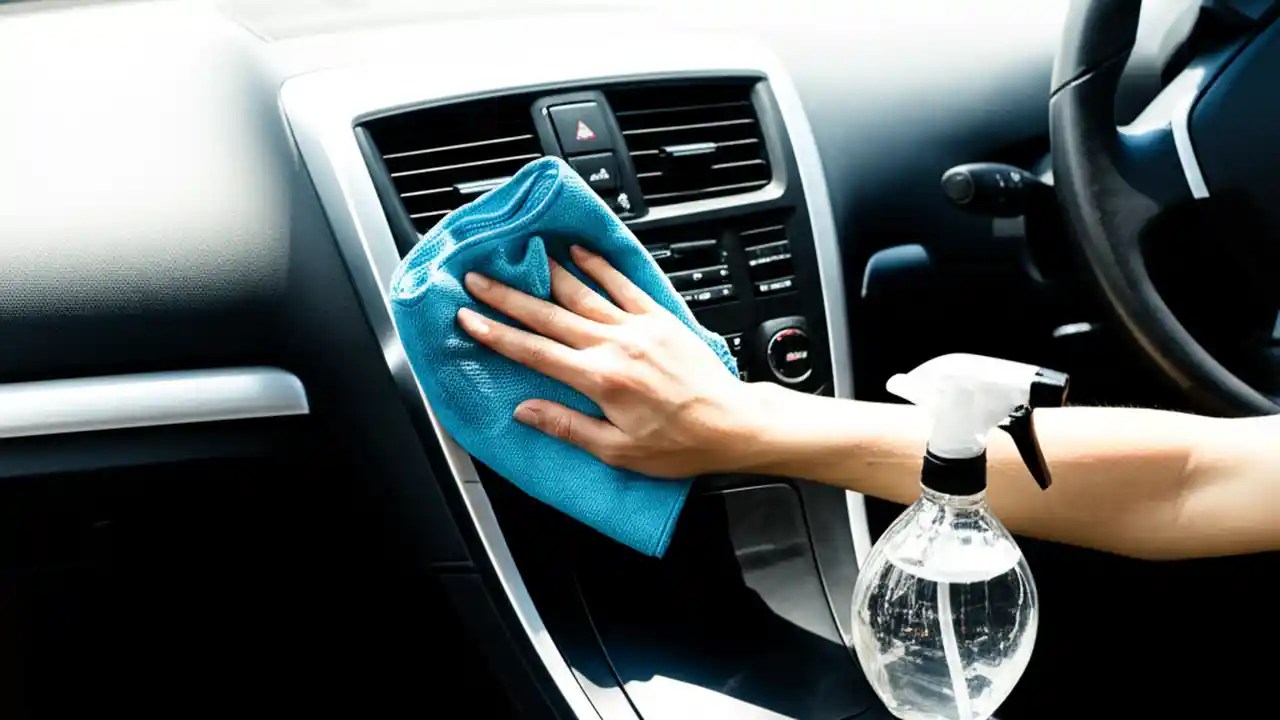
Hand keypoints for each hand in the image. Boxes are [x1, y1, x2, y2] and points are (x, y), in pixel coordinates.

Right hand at [456, 245, 772, 477]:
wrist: (732, 424)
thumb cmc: (679, 443)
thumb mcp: (618, 451)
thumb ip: (568, 427)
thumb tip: (525, 411)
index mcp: (601, 379)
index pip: (535, 352)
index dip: (497, 333)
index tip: (469, 318)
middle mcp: (616, 346)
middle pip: (549, 315)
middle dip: (508, 296)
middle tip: (477, 279)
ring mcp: (638, 327)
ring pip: (581, 293)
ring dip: (546, 273)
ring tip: (519, 255)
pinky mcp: (660, 318)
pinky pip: (623, 284)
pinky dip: (599, 266)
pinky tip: (579, 251)